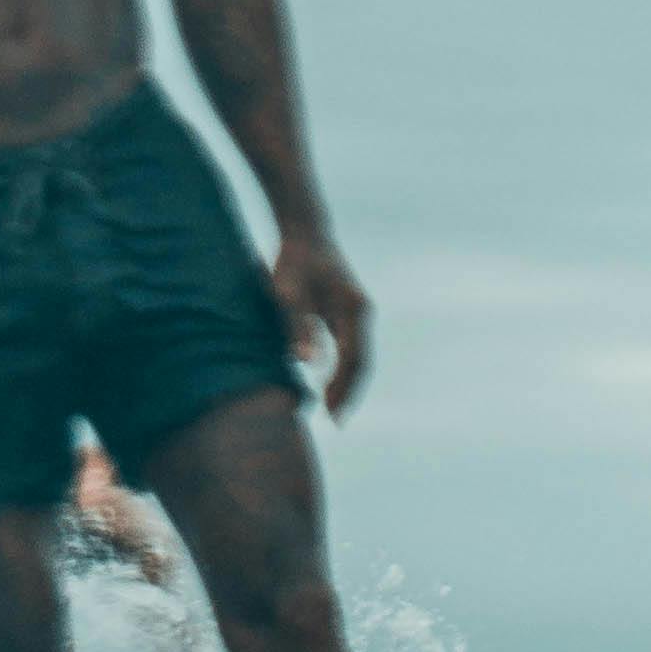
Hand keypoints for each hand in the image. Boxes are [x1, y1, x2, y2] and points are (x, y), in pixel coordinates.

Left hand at [270, 227, 370, 417]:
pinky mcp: (347, 310)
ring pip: (358, 355)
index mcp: (352, 308)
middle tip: (336, 421)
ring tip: (333, 409)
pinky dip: (343, 367)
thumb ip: (298, 326)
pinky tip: (329, 381)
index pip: (352, 359)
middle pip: (361, 361)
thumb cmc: (294, 260)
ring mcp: (357, 310)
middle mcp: (361, 311)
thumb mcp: (289, 293)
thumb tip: (307, 364)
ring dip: (347, 382)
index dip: (343, 388)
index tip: (332, 414)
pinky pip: (351, 346)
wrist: (305, 230)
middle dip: (349, 392)